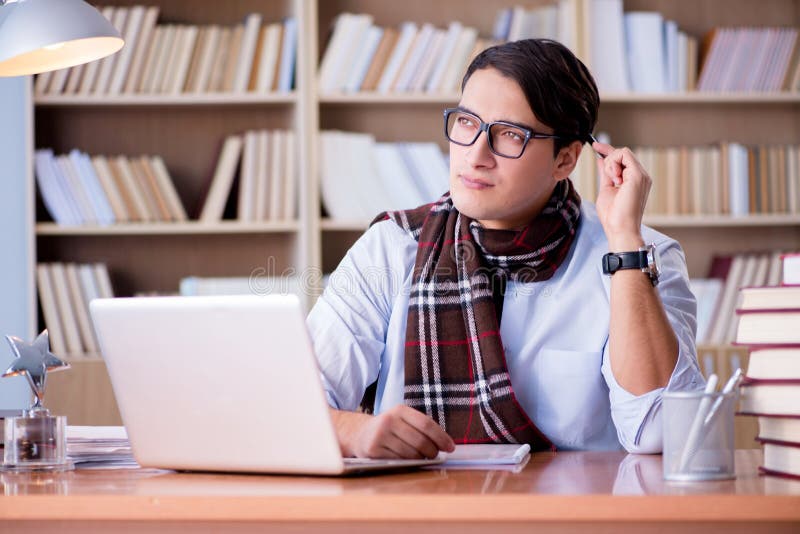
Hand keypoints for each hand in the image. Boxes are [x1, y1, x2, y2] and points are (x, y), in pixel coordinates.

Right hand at [330, 405, 454, 458]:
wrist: (360, 434)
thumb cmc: (389, 429)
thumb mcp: (402, 420)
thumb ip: (421, 428)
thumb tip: (445, 444)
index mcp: (400, 410)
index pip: (426, 424)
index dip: (441, 437)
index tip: (451, 447)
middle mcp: (389, 421)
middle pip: (420, 441)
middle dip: (432, 451)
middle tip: (435, 455)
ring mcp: (380, 436)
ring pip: (411, 453)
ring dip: (421, 459)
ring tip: (422, 458)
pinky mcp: (374, 450)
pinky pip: (399, 461)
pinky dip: (408, 463)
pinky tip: (409, 461)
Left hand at [592, 142, 650, 250]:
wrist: (620, 229)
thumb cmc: (613, 216)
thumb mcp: (606, 189)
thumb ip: (605, 175)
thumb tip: (600, 161)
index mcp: (634, 180)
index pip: (623, 159)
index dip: (608, 151)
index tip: (595, 146)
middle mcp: (641, 176)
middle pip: (623, 154)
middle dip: (608, 158)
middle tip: (606, 175)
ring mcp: (641, 175)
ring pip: (623, 153)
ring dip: (610, 164)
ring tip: (612, 181)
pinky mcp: (638, 175)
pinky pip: (624, 155)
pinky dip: (613, 163)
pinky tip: (613, 178)